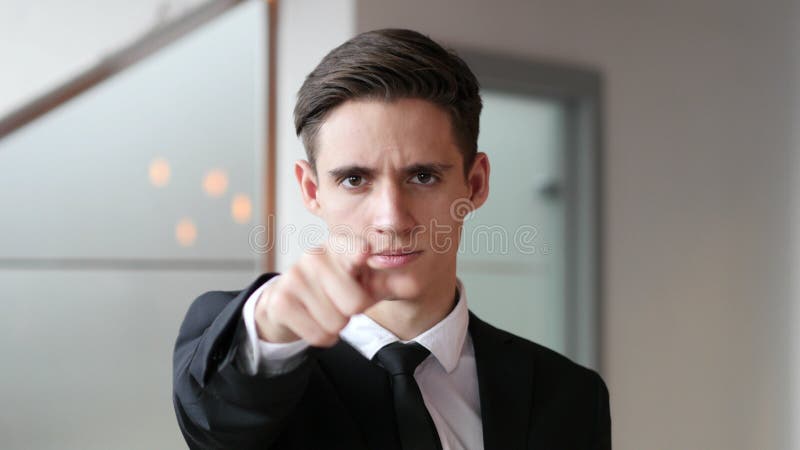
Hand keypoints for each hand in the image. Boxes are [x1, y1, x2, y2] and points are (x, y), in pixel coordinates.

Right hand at [254, 235, 386, 345]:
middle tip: (340, 302)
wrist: (285, 303)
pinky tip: (312, 320)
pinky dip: (321, 336)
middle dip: (352, 312)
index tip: (364, 252)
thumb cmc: (332, 290)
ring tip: (325, 310)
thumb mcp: (363, 283)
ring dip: (335, 325)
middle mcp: (315, 256)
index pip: (356, 249)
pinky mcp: (281, 301)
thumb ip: (388, 283)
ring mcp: (295, 277)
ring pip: (336, 322)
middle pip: (355, 303)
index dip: (361, 252)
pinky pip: (318, 334)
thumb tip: (413, 283)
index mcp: (340, 247)